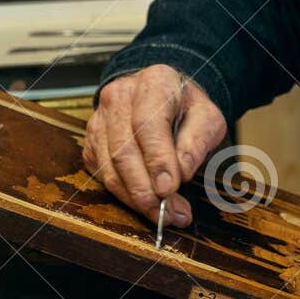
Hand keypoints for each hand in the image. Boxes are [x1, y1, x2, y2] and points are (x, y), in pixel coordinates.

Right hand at [83, 66, 226, 224]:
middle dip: (146, 189)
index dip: (157, 159)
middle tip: (171, 213)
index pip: (148, 123)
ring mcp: (100, 119)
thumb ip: (199, 141)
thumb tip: (183, 171)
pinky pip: (103, 175)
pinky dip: (125, 196)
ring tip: (165, 216)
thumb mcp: (207, 117)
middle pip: (124, 150)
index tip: (169, 188)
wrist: (161, 97)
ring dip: (136, 199)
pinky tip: (147, 207)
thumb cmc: (186, 109)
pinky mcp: (92, 142)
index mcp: (153, 83)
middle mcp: (119, 97)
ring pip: (110, 168)